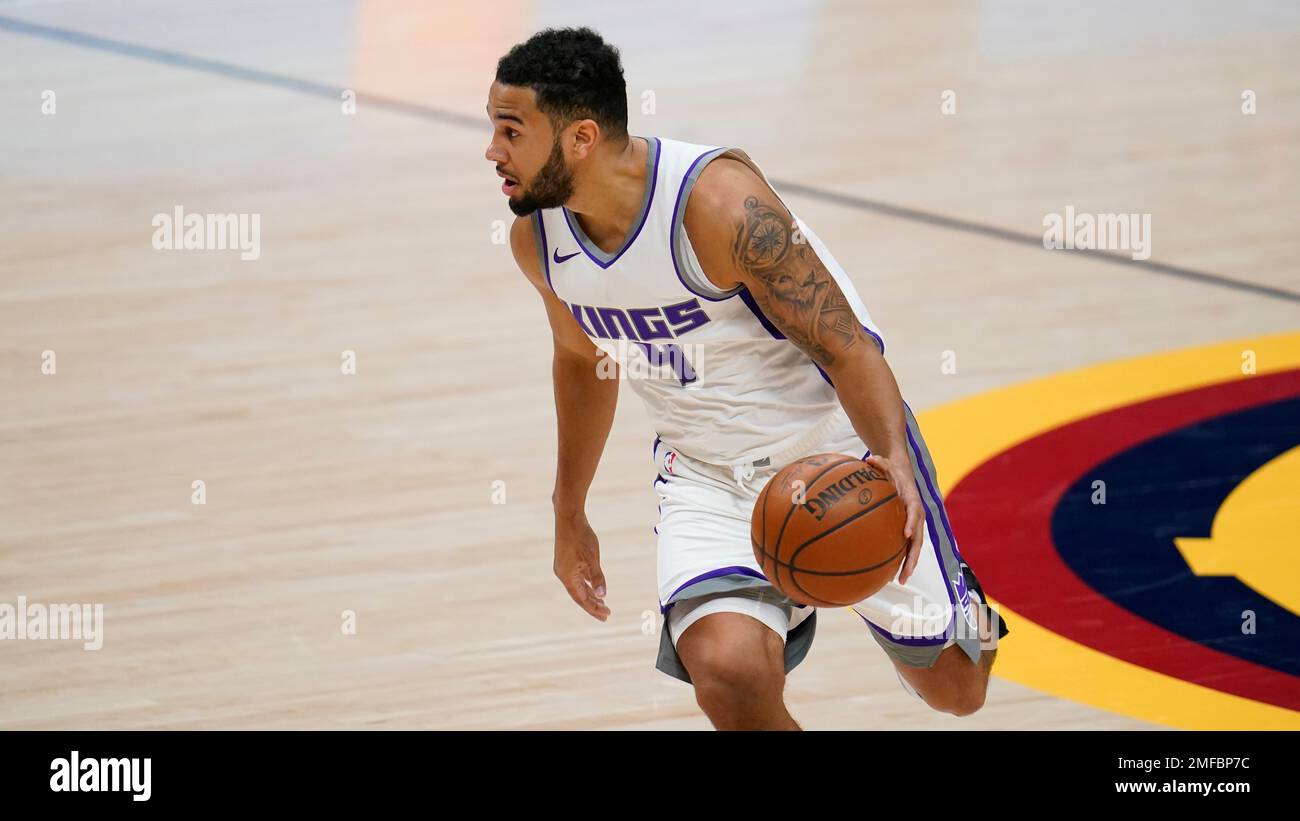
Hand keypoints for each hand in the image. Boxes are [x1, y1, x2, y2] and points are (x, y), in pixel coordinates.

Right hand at [554, 513, 610, 620]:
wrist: (569, 518)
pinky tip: (594, 588)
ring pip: (578, 587)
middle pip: (579, 595)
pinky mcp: (566, 561)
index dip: (593, 609)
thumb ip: (597, 578)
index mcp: (567, 576)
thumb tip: (603, 596)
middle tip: (606, 614)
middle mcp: (563, 575)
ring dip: (590, 595)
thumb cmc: (581, 537)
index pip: (582, 599)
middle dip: (593, 605)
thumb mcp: (592, 558)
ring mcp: (563, 568)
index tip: (606, 616)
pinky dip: (586, 584)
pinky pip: (577, 578)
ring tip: (602, 603)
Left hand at [865, 453, 924, 585]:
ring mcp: (912, 524)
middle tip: (906, 573)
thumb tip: (870, 459)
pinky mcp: (905, 529)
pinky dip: (898, 559)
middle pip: (918, 539)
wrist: (902, 473)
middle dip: (913, 557)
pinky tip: (886, 573)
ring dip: (908, 564)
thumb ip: (880, 463)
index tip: (907, 535)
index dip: (912, 523)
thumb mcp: (887, 463)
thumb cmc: (892, 470)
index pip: (915, 512)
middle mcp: (916, 516)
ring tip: (899, 580)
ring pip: (913, 547)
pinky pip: (903, 546)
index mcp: (912, 501)